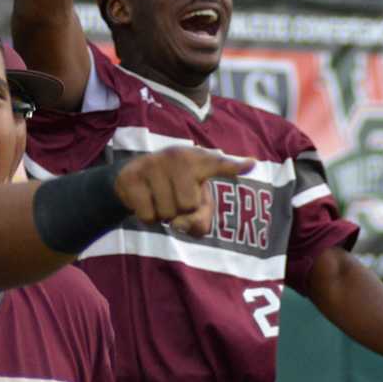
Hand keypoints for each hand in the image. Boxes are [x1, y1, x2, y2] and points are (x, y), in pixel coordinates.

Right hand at [113, 147, 249, 235]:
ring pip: (167, 213)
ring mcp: (152, 164)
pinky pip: (148, 216)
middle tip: (174, 198)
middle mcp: (177, 156)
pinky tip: (145, 200)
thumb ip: (200, 220)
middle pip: (188, 205)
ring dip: (164, 215)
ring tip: (160, 198)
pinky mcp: (131, 177)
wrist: (134, 180)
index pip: (217, 164)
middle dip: (182, 211)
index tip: (252, 164)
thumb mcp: (196, 206)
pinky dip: (148, 217)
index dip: (233, 166)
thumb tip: (180, 225)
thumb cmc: (175, 191)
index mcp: (198, 160)